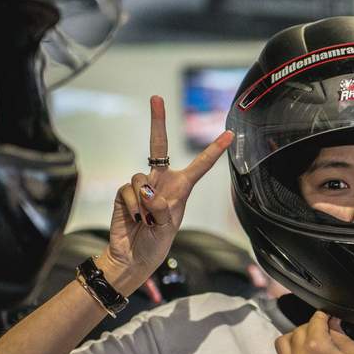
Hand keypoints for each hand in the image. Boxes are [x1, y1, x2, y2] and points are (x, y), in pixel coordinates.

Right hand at [100, 95, 232, 293]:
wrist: (133, 256)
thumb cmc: (157, 241)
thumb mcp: (168, 226)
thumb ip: (161, 206)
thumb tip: (146, 190)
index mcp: (181, 187)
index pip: (199, 165)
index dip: (214, 150)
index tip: (229, 134)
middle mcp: (162, 181)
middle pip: (158, 144)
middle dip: (158, 121)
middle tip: (156, 97)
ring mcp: (142, 185)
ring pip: (142, 178)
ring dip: (145, 203)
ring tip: (147, 220)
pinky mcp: (124, 192)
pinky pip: (128, 191)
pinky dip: (132, 207)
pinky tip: (134, 218)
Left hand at [275, 311, 353, 353]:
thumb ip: (338, 334)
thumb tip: (330, 323)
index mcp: (316, 345)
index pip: (314, 321)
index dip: (324, 316)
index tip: (328, 318)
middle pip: (297, 331)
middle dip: (310, 328)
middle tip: (323, 333)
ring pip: (282, 345)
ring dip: (295, 340)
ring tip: (310, 345)